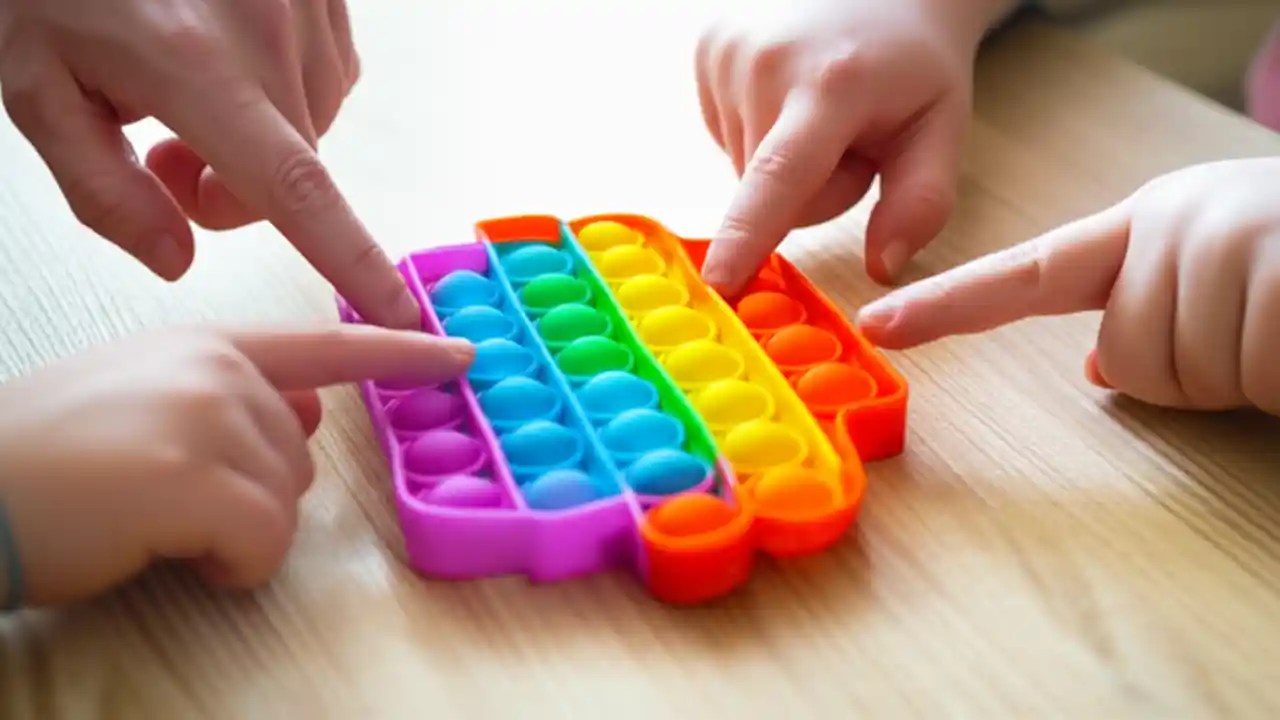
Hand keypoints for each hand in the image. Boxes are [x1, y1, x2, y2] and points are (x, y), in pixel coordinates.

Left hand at [0, 0, 417, 327]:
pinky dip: (285, 92)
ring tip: (193, 92)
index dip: (351, 261)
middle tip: (166, 158)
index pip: (292, 190)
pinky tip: (232, 59)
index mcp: (193, 65)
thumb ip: (102, 190)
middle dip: (235, 193)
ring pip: (313, 130)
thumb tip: (175, 259)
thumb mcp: (38, 86)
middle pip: (295, 175)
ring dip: (265, 139)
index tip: (398, 311)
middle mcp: (268, 33)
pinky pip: (327, 80)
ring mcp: (309, 6)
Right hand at [0, 326, 473, 605]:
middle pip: (303, 461)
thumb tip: (303, 415)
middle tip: (161, 498)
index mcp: (206, 345)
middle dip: (249, 499)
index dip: (400, 351)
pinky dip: (228, 566)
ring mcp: (207, 414)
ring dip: (232, 535)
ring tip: (150, 518)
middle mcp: (217, 366)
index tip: (460, 354)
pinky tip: (165, 548)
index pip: (325, 347)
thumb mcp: (145, 401)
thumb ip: (230, 399)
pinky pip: (265, 543)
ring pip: (287, 505)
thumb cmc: (47, 458)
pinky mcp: (194, 474)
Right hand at [696, 0, 1014, 294]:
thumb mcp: (941, 128)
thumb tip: (881, 268)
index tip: (718, 281)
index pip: (781, 177)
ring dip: (783, 163)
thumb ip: (921, 203)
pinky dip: (759, 133)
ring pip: (746, 174)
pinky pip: (727, 140)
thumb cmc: (913, 61)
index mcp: (831, 85)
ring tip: (818, 109)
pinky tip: (787, 96)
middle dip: (813, 189)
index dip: (748, 235)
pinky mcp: (705, 52)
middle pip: (773, 196)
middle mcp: (765, 63)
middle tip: (850, 138)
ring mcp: (726, 53)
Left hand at [857, 157, 1279, 415]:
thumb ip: (1147, 309)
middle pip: (1126, 355)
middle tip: (1256, 333)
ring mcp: (1233, 243)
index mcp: (1149, 224)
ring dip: (1246, 377)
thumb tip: (1099, 362)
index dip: (952, 306)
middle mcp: (1178, 224)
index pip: (1029, 273)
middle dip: (1191, 373)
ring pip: (1185, 374)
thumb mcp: (1221, 275)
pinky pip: (1251, 377)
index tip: (882, 327)